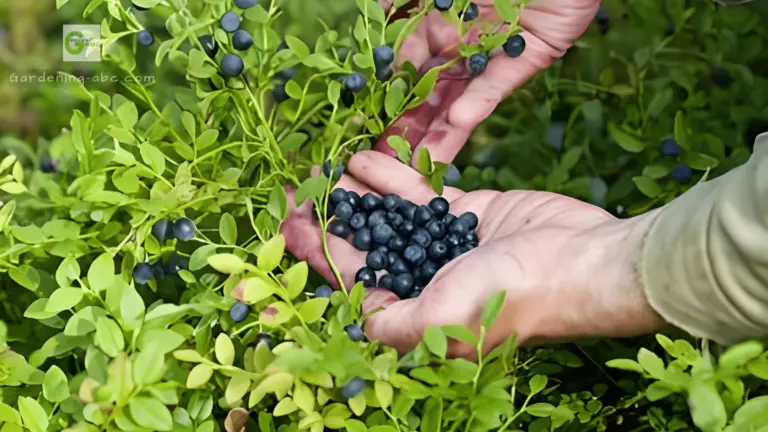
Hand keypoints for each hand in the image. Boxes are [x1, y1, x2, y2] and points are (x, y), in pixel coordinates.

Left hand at [282, 151, 665, 355]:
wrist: (584, 258)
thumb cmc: (516, 295)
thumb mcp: (445, 317)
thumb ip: (394, 323)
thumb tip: (356, 323)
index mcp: (419, 317)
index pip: (355, 286)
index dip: (320, 259)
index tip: (290, 229)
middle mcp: (429, 282)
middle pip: (368, 250)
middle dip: (334, 224)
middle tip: (300, 194)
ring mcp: (447, 246)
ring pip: (391, 219)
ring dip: (359, 197)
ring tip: (328, 171)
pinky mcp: (468, 214)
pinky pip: (422, 195)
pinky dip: (394, 178)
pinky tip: (365, 160)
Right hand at [374, 0, 600, 165]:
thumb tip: (375, 10)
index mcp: (434, 25)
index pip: (404, 68)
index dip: (385, 96)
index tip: (364, 126)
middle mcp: (459, 46)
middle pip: (427, 95)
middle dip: (405, 128)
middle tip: (382, 162)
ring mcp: (490, 56)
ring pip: (459, 100)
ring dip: (439, 133)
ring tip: (417, 165)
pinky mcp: (526, 59)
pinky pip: (498, 84)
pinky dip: (480, 101)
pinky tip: (461, 121)